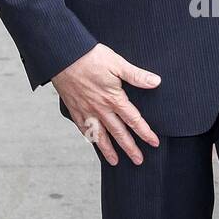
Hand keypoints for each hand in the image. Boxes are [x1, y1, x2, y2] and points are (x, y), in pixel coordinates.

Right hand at [52, 43, 160, 164]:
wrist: (63, 57)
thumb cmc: (90, 58)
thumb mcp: (117, 64)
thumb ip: (136, 75)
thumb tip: (155, 81)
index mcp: (113, 99)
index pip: (134, 120)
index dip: (145, 133)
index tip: (154, 143)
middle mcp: (100, 109)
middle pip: (119, 133)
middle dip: (130, 148)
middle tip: (138, 160)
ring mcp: (86, 111)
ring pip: (100, 136)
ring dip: (109, 150)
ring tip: (115, 161)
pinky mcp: (74, 109)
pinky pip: (84, 129)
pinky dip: (90, 138)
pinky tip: (94, 142)